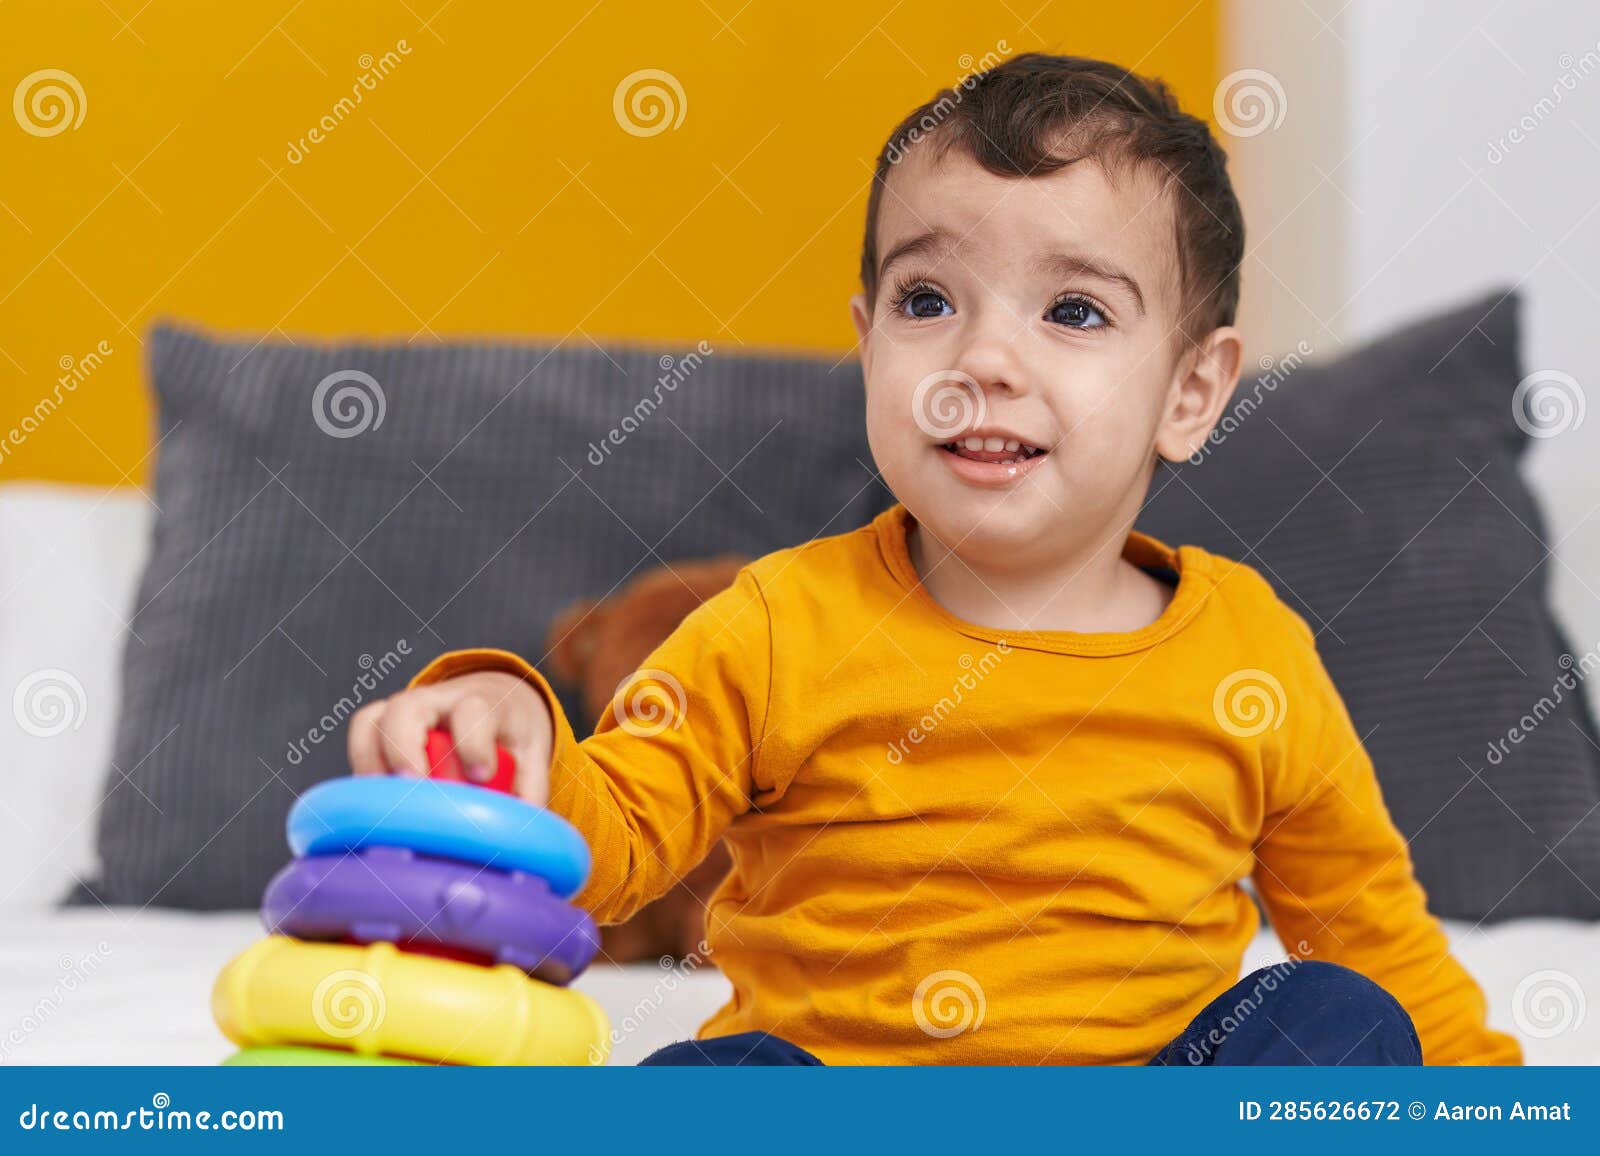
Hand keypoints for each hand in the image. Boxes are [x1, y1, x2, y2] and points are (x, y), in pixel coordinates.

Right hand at [348, 670, 554, 805]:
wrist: (496, 698)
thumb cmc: (511, 735)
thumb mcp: (532, 756)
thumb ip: (530, 791)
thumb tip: (520, 837)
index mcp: (483, 704)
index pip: (473, 711)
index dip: (472, 742)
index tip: (480, 776)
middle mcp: (438, 699)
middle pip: (407, 709)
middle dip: (405, 750)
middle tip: (414, 788)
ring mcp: (405, 707)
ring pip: (373, 721)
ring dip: (373, 762)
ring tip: (384, 803)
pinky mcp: (383, 720)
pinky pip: (361, 733)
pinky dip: (361, 765)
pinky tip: (373, 800)